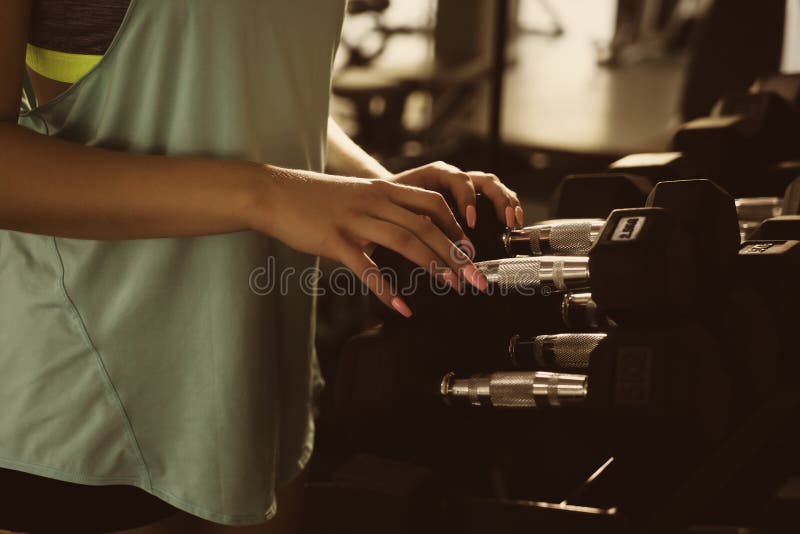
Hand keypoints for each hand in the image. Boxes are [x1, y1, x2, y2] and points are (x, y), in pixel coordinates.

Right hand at [251, 165, 488, 316]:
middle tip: (476, 278)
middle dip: (457, 254)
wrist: (273, 192)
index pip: (432, 204)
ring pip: (405, 241)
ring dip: (433, 266)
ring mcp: (355, 220)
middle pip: (427, 225)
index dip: (457, 226)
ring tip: (452, 287)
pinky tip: (401, 306)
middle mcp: (374, 201)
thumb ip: (383, 210)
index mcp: (382, 189)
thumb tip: (409, 234)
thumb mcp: (356, 195)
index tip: (470, 250)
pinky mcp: (334, 240)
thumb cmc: (314, 199)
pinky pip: (366, 267)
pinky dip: (386, 288)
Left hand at [387, 161, 523, 228]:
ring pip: (494, 187)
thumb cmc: (391, 206)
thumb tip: (423, 240)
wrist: (388, 202)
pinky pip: (495, 199)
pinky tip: (512, 225)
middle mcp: (455, 178)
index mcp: (437, 175)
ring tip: (513, 223)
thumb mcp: (397, 209)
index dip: (468, 199)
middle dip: (498, 200)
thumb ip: (411, 219)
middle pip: (485, 180)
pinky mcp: (473, 200)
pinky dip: (507, 209)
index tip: (469, 221)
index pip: (460, 180)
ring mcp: (466, 188)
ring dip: (507, 203)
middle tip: (505, 221)